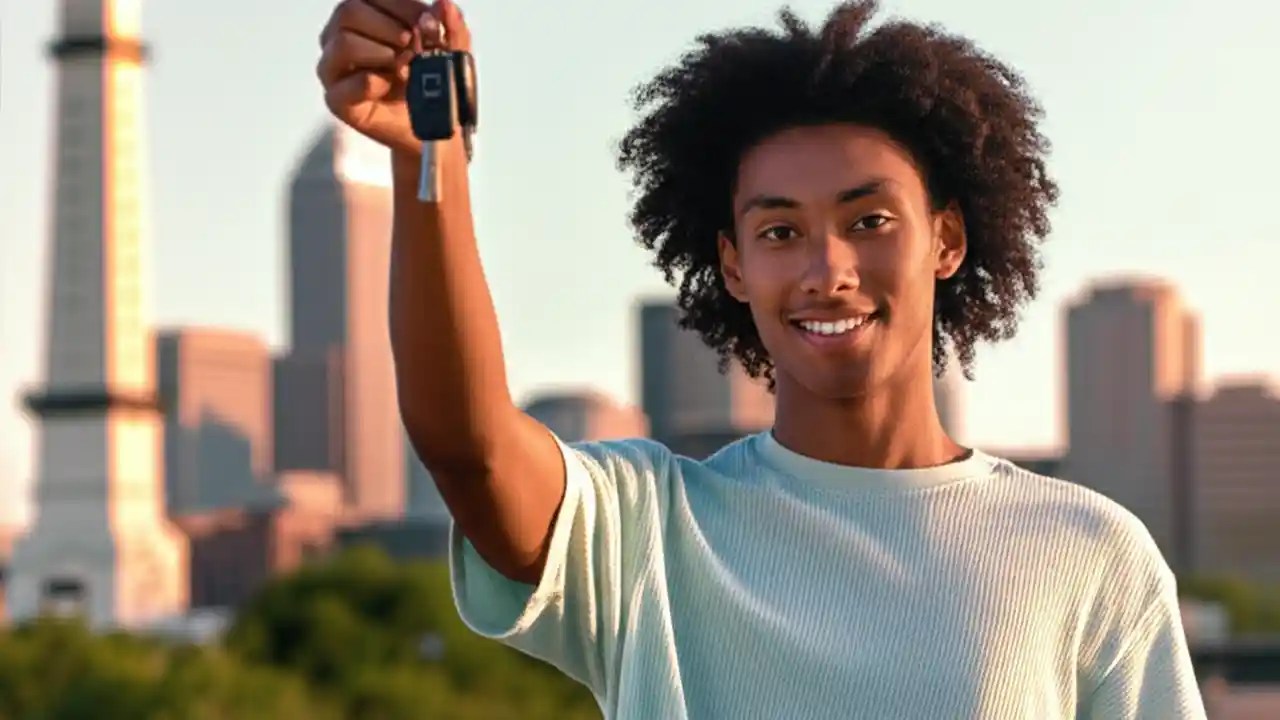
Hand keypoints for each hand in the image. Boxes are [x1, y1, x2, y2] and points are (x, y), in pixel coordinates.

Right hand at [316, 0, 472, 158]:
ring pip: (342, 43)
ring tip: (404, 66)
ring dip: (380, 52)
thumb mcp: (452, 52)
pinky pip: (346, 84)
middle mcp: (341, 36)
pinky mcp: (338, 100)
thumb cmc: (435, 83)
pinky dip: (373, 82)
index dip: (401, 4)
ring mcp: (335, 68)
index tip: (428, 21)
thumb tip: (444, 4)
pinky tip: (391, 85)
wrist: (433, 127)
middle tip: (413, 46)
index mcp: (365, 15)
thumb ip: (452, 27)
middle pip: (349, 10)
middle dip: (388, 27)